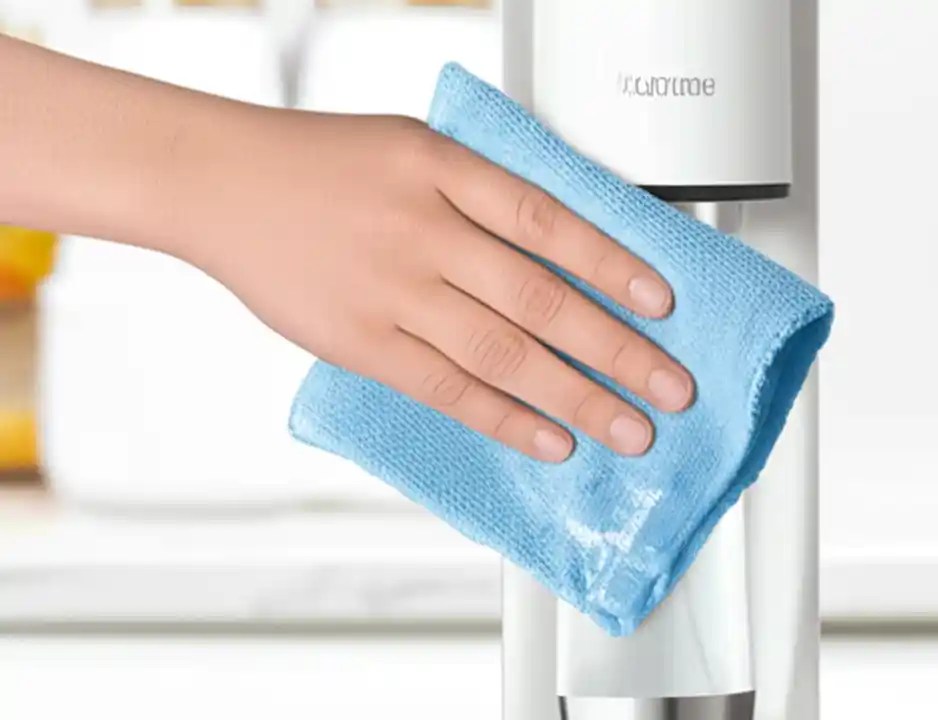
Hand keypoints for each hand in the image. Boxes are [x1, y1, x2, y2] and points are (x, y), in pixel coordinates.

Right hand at [177, 112, 693, 462]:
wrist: (222, 184)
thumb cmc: (325, 164)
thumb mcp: (416, 148)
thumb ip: (485, 194)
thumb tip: (569, 254)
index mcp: (444, 169)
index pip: (548, 223)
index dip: (613, 264)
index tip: (664, 303)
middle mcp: (423, 230)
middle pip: (540, 299)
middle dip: (617, 349)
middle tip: (671, 388)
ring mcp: (391, 291)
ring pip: (502, 353)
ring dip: (577, 396)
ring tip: (631, 429)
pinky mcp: (360, 342)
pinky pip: (446, 389)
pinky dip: (505, 419)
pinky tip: (552, 440)